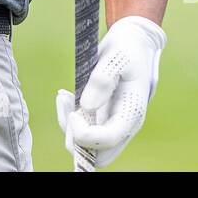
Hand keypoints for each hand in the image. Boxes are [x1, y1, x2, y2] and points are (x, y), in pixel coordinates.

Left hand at [56, 15, 165, 168]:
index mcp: (132, 113)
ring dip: (69, 126)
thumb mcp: (117, 57)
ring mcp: (111, 122)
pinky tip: (65, 96)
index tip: (73, 112)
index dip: (84, 133)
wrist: (134, 43)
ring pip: (86, 145)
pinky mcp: (100, 116)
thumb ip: (103, 80)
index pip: (107, 140)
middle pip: (96, 153)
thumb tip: (86, 106)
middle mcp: (123, 124)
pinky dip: (69, 118)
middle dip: (75, 137)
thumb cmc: (128, 49)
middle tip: (67, 106)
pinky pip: (81, 129)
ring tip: (64, 96)